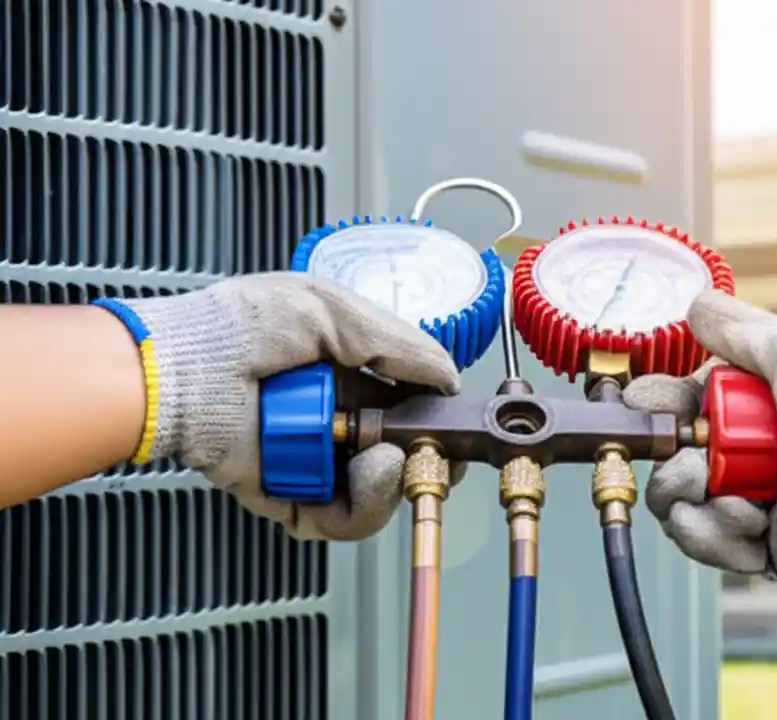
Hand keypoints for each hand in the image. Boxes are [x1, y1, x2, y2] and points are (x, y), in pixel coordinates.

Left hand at [94, 272, 461, 540]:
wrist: (182, 371)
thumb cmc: (239, 327)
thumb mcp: (333, 311)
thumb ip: (399, 344)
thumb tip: (449, 376)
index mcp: (349, 377)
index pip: (411, 407)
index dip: (438, 418)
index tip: (458, 421)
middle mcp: (335, 423)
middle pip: (405, 457)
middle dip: (431, 456)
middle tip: (440, 449)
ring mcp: (315, 464)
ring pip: (381, 495)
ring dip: (397, 479)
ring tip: (388, 455)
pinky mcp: (290, 498)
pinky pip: (343, 520)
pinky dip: (367, 503)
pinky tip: (373, 469)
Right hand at [623, 291, 776, 579]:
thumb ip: (738, 327)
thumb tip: (695, 306)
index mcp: (749, 409)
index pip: (681, 412)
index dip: (657, 413)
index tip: (641, 409)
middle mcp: (747, 455)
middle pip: (671, 469)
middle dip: (674, 473)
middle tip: (696, 471)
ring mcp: (755, 500)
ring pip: (682, 513)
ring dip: (694, 511)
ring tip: (739, 504)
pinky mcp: (765, 543)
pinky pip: (713, 547)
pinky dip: (718, 538)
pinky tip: (750, 520)